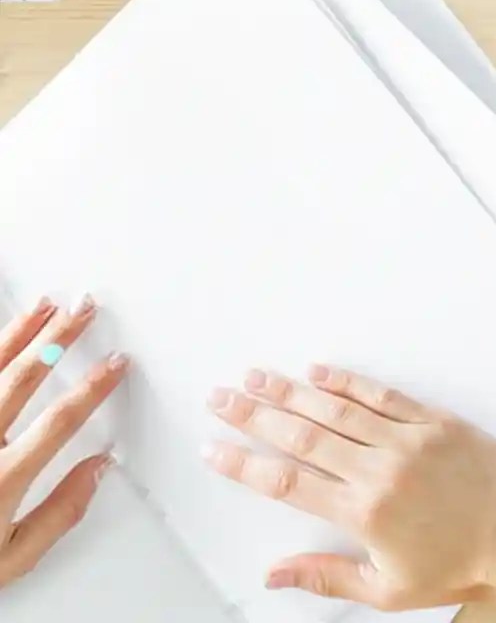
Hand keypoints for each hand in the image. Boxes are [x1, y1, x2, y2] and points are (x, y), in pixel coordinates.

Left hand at [0, 296, 127, 587]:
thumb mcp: (13, 558)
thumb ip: (60, 513)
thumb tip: (97, 469)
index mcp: (1, 480)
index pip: (59, 419)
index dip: (93, 386)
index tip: (115, 363)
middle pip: (22, 378)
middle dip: (58, 339)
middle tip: (83, 310)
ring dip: (19, 334)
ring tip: (43, 307)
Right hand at [205, 367, 495, 620]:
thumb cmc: (462, 567)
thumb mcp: (389, 589)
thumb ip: (327, 576)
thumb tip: (275, 574)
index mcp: (363, 513)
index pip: (286, 482)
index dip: (244, 464)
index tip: (214, 449)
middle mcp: (380, 470)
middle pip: (302, 436)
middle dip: (255, 416)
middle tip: (220, 398)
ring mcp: (409, 441)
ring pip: (338, 409)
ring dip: (292, 392)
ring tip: (257, 377)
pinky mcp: (437, 423)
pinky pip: (386, 396)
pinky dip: (350, 382)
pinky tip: (321, 371)